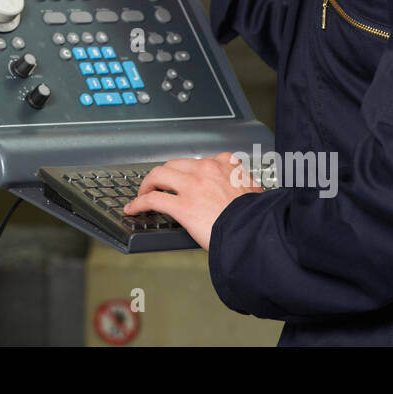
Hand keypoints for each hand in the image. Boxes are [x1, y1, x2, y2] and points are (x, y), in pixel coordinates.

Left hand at [122, 153, 262, 250]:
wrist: (258, 233)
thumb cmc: (258, 217)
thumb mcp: (255, 192)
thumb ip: (244, 185)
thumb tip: (246, 191)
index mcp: (226, 165)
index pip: (199, 161)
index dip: (186, 170)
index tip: (182, 177)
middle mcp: (207, 170)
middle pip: (174, 164)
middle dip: (162, 174)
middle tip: (156, 184)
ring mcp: (192, 186)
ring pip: (159, 175)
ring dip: (147, 184)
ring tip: (142, 193)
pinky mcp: (182, 205)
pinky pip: (153, 199)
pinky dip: (139, 202)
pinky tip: (134, 208)